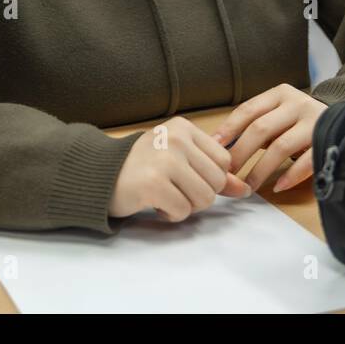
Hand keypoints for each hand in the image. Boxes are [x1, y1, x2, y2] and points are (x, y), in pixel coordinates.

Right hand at [109, 116, 251, 221]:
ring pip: (204, 199)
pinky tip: (154, 203)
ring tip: (164, 194)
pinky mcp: (154, 184)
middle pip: (217, 182)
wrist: (99, 175)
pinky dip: (170, 215)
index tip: (186, 177)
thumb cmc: (142, 168)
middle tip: (173, 188)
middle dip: (199, 194)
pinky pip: (183, 212)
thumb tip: (245, 189)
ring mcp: (165, 161)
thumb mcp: (179, 160)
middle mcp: (176, 139)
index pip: (224, 161)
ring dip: (186, 206)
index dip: (210, 178)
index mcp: (183, 128)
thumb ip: (213, 172)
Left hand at [212, 83, 327, 193]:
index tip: (214, 147)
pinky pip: (306, 161)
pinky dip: (290, 176)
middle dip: (240, 153)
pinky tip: (277, 187)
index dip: (229, 128)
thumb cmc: (299, 121)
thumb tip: (218, 145)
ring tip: (248, 186)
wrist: (344, 120)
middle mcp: (298, 104)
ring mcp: (314, 122)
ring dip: (261, 169)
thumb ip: (254, 124)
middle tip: (227, 174)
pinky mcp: (328, 141)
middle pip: (261, 129)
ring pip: (280, 147)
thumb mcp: (278, 114)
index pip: (248, 109)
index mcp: (280, 94)